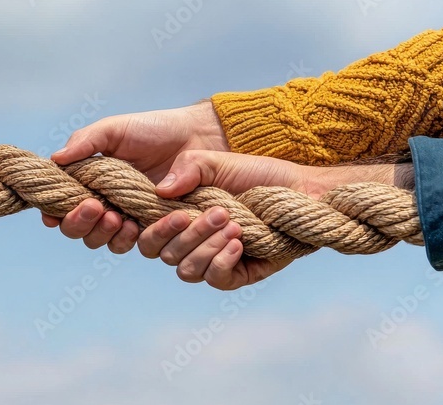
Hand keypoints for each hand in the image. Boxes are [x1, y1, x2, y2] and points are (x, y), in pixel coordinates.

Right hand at [42, 102, 229, 252]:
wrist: (197, 138)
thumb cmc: (153, 129)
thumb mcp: (114, 130)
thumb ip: (85, 142)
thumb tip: (56, 159)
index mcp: (87, 180)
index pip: (61, 204)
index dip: (53, 213)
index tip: (54, 214)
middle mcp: (101, 202)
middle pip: (75, 228)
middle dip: (78, 223)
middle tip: (94, 207)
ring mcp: (124, 217)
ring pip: (99, 240)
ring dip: (101, 233)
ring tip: (115, 217)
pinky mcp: (148, 227)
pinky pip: (130, 244)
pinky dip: (126, 239)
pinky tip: (134, 226)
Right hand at [139, 150, 410, 289]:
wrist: (299, 190)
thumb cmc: (255, 174)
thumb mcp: (215, 162)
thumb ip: (187, 168)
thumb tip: (161, 191)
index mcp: (175, 219)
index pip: (145, 237)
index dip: (144, 233)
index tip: (168, 215)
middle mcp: (188, 243)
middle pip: (162, 254)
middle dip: (185, 234)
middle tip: (217, 212)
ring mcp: (211, 260)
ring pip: (186, 270)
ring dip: (205, 246)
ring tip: (232, 224)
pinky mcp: (238, 273)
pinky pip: (216, 280)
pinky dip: (222, 261)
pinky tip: (238, 242)